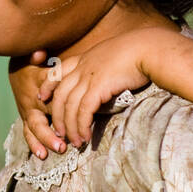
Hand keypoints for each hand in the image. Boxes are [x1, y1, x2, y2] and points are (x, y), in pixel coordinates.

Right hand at [8, 49, 63, 159]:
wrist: (18, 69)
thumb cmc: (34, 63)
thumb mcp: (35, 57)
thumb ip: (37, 56)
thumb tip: (39, 52)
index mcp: (37, 87)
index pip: (51, 99)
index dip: (60, 110)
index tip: (71, 119)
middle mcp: (31, 102)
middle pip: (40, 120)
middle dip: (49, 134)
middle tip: (61, 144)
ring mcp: (28, 113)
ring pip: (33, 130)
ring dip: (42, 142)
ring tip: (48, 154)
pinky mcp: (27, 120)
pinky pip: (29, 134)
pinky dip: (34, 145)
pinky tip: (42, 156)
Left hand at [40, 32, 152, 148]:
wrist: (149, 49)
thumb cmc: (141, 51)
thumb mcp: (117, 54)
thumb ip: (107, 66)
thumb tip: (111, 76)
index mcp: (86, 58)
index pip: (58, 71)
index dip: (48, 85)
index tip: (43, 97)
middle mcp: (83, 67)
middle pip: (60, 94)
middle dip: (56, 115)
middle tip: (58, 132)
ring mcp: (88, 77)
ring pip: (69, 106)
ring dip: (70, 127)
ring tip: (74, 142)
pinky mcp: (98, 87)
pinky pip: (83, 112)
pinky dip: (81, 126)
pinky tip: (85, 137)